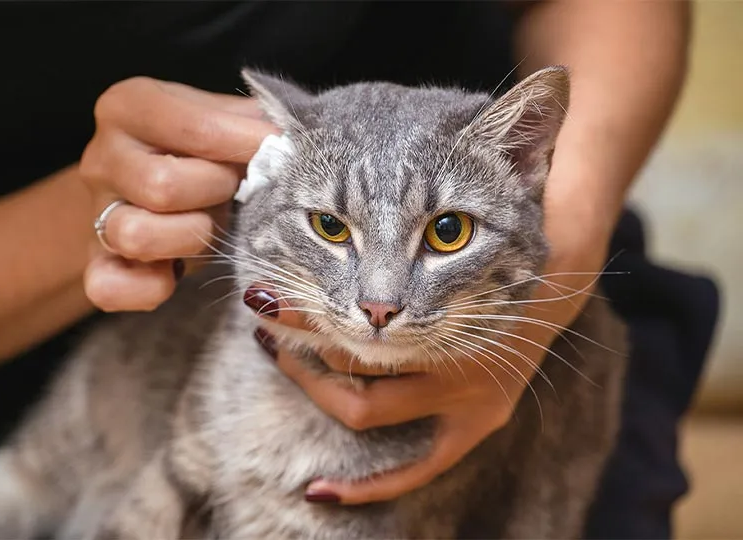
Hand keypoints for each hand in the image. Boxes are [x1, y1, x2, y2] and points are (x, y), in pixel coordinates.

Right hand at [79, 77, 277, 311]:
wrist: (146, 191)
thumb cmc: (198, 153)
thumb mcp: (222, 121)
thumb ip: (252, 121)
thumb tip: (297, 135)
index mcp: (129, 107)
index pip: (194, 127)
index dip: (246, 145)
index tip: (277, 151)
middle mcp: (102, 157)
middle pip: (162, 185)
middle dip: (215, 194)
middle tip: (233, 191)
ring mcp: (94, 212)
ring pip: (136, 234)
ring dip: (191, 237)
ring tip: (208, 225)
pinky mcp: (95, 264)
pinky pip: (109, 287)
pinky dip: (149, 288)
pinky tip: (175, 271)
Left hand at [243, 175, 612, 504]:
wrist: (566, 266)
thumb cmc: (510, 219)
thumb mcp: (484, 191)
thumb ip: (454, 170)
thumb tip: (397, 129)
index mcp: (465, 298)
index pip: (365, 313)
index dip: (308, 306)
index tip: (260, 288)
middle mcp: (466, 352)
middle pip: (361, 358)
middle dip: (303, 334)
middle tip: (263, 310)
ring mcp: (472, 398)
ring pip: (369, 406)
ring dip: (313, 382)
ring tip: (277, 349)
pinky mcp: (475, 425)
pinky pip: (416, 469)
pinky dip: (369, 487)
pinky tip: (319, 490)